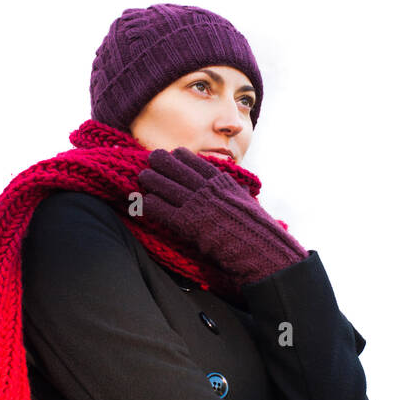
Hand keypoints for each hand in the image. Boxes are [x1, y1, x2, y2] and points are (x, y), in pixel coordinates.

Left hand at [137, 148, 306, 284]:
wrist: (257, 246)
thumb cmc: (255, 227)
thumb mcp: (247, 201)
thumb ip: (237, 191)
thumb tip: (240, 186)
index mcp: (221, 182)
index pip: (196, 162)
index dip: (181, 157)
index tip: (173, 153)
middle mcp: (206, 189)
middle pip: (177, 169)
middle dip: (162, 163)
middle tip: (151, 159)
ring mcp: (196, 205)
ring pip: (165, 186)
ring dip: (152, 180)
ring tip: (143, 177)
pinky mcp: (187, 223)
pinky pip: (161, 209)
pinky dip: (150, 204)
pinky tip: (142, 202)